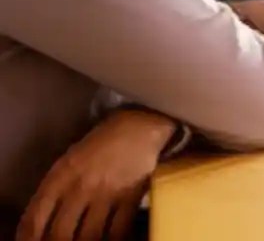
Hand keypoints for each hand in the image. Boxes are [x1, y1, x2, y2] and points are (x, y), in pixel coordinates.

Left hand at [18, 109, 175, 240]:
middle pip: (61, 232)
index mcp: (61, 175)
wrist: (141, 127)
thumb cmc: (101, 143)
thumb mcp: (70, 160)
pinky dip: (112, 240)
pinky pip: (118, 230)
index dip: (29, 236)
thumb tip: (45, 218)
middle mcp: (81, 187)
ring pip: (89, 236)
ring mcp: (107, 194)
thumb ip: (57, 186)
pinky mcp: (131, 198)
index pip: (36, 215)